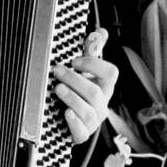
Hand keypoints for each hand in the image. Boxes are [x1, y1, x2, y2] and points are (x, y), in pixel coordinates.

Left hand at [53, 26, 118, 144]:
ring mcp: (93, 120)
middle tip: (57, 71)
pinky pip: (81, 132)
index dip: (93, 65)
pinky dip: (74, 122)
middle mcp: (102, 103)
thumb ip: (92, 51)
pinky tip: (66, 113)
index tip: (74, 60)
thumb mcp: (85, 71)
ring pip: (88, 111)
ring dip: (72, 98)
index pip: (110, 73)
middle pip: (95, 92)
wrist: (72, 120)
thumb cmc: (80, 91)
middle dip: (74, 80)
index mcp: (104, 86)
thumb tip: (100, 31)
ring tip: (57, 88)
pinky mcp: (82, 134)